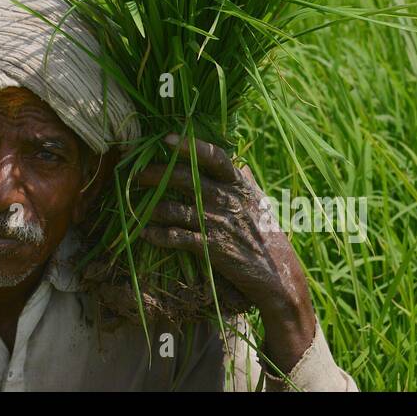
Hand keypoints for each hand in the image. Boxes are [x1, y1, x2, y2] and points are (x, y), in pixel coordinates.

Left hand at [140, 133, 315, 374]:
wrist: (279, 276)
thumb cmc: (268, 237)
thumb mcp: (261, 205)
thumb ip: (246, 183)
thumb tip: (240, 163)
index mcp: (240, 186)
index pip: (215, 157)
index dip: (190, 146)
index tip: (167, 139)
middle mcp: (227, 200)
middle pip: (184, 178)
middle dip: (156, 174)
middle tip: (137, 175)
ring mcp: (218, 223)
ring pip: (174, 208)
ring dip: (151, 208)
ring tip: (138, 209)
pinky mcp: (211, 247)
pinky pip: (176, 237)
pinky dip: (158, 235)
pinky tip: (146, 234)